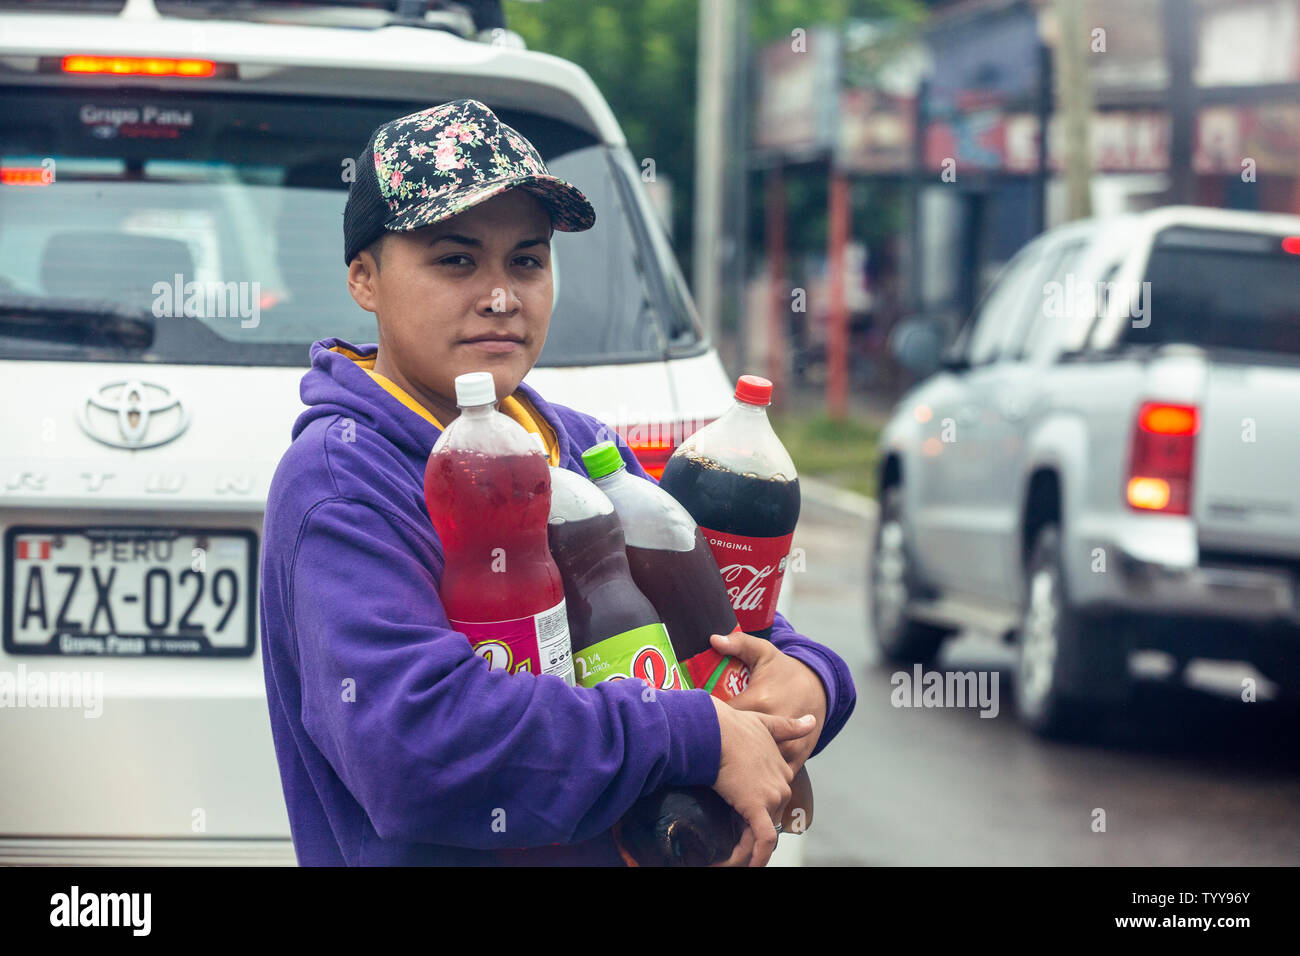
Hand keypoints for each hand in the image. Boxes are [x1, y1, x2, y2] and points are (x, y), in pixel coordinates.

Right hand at [707, 695, 815, 867]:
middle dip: (752, 832)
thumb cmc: (731, 726)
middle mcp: (781, 785)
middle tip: (732, 846)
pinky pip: (763, 840)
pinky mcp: (757, 807)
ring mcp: (771, 797)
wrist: (714, 730)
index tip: (743, 819)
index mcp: (781, 769)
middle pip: (769, 817)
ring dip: (749, 851)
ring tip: (728, 861)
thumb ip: (788, 726)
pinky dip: (756, 857)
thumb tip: (812, 720)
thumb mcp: (764, 723)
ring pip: (765, 831)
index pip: (775, 797)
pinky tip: (745, 866)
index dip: (760, 810)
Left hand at [711, 630, 827, 773]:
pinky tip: (742, 771)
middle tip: (700, 744)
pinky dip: (758, 775)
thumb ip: (739, 643)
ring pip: (753, 765)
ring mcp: (786, 746)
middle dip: (717, 746)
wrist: (819, 688)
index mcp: (760, 701)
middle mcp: (773, 726)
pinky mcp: (796, 758)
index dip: (706, 724)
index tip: (691, 724)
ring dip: (737, 764)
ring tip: (718, 761)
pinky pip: (772, 775)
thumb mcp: (763, 653)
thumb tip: (714, 639)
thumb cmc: (784, 671)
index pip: (723, 719)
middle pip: (735, 746)